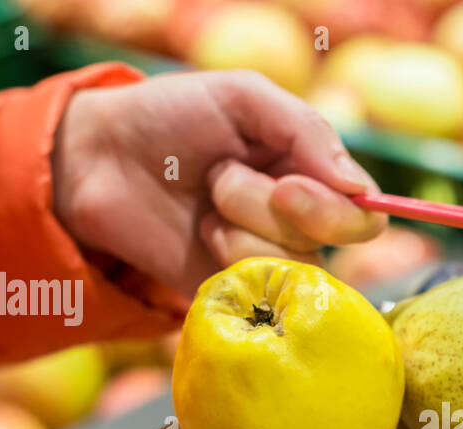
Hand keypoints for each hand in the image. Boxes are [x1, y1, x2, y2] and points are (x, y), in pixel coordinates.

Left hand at [51, 70, 387, 294]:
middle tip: (220, 179)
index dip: (334, 210)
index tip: (287, 186)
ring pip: (291, 269)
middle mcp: (301, 223)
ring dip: (240, 231)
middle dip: (269, 208)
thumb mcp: (243, 98)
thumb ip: (308, 132)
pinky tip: (200, 237)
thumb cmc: (173, 116)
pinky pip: (258, 296)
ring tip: (204, 207)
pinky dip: (227, 264)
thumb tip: (361, 190)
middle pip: (326, 243)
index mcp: (315, 174)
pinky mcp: (236, 293)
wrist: (98, 158)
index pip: (364, 215)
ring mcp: (269, 261)